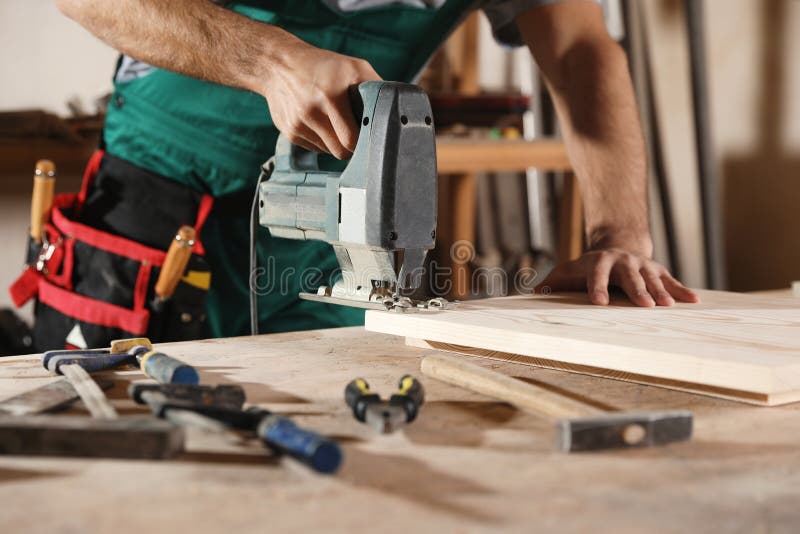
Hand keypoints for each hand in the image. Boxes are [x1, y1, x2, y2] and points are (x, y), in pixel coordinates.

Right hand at [260, 42, 380, 159]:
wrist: (278, 65)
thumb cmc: (323, 66)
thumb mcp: (353, 67)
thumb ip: (376, 88)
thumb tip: (395, 110)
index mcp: (330, 95)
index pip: (351, 139)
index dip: (364, 143)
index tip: (371, 138)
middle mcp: (311, 111)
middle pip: (341, 151)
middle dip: (353, 147)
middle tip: (359, 135)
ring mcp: (298, 124)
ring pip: (329, 152)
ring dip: (337, 143)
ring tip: (337, 124)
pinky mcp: (289, 133)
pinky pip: (315, 148)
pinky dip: (323, 141)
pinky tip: (321, 123)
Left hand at [535, 248, 698, 306]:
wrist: (615, 246)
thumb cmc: (586, 267)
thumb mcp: (567, 271)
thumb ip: (551, 282)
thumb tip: (530, 293)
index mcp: (599, 262)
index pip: (597, 275)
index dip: (597, 288)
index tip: (599, 304)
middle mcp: (623, 262)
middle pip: (630, 276)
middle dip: (638, 290)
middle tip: (645, 306)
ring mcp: (642, 265)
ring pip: (653, 278)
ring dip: (662, 291)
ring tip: (668, 306)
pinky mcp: (657, 270)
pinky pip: (671, 280)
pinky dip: (682, 290)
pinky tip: (694, 302)